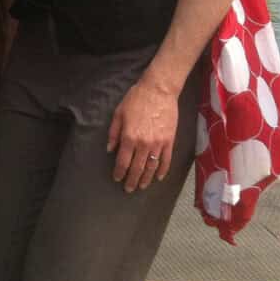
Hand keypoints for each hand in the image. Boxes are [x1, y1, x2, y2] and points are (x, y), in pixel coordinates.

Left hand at [107, 77, 177, 191]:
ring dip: (146, 179)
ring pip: (152, 167)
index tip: (117, 179)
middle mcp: (143, 144)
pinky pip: (166, 160)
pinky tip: (158, 177)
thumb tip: (109, 149)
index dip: (119, 172)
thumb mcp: (118, 113)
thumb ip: (113, 133)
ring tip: (141, 186)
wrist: (158, 91)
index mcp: (129, 137)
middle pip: (137, 168)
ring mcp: (158, 144)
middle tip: (129, 189)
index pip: (123, 161)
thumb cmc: (136, 100)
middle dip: (132, 180)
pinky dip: (162, 171)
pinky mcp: (169, 141)